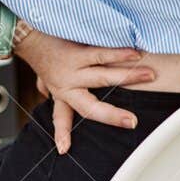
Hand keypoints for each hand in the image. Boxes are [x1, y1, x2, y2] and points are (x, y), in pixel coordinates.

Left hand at [13, 26, 152, 153]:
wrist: (30, 30)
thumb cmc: (43, 50)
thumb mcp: (41, 72)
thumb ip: (45, 84)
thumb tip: (43, 90)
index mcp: (60, 92)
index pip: (62, 116)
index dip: (63, 133)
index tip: (64, 149)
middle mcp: (66, 85)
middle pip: (90, 106)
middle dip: (111, 116)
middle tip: (132, 122)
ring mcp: (72, 69)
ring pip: (103, 77)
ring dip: (128, 76)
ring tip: (149, 75)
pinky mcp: (77, 52)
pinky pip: (101, 54)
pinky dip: (119, 54)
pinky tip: (135, 54)